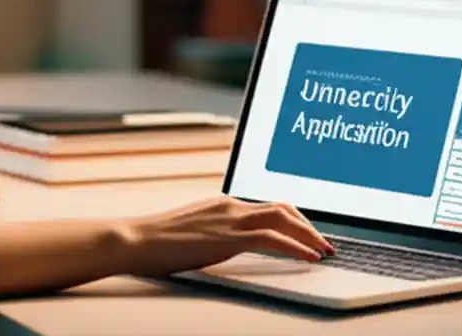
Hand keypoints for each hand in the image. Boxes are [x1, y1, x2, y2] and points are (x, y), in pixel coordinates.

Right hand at [117, 196, 334, 277]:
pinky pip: (273, 239)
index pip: (267, 206)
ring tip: (325, 249)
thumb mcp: (192, 234)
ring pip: (283, 218)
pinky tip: (310, 257)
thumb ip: (214, 234)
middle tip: (323, 242)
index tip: (306, 232)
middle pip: (282, 207)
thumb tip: (227, 246)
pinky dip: (297, 247)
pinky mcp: (228, 236)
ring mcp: (230, 218)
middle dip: (307, 224)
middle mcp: (230, 205)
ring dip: (309, 234)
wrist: (136, 240)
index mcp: (222, 204)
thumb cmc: (156, 242)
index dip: (293, 219)